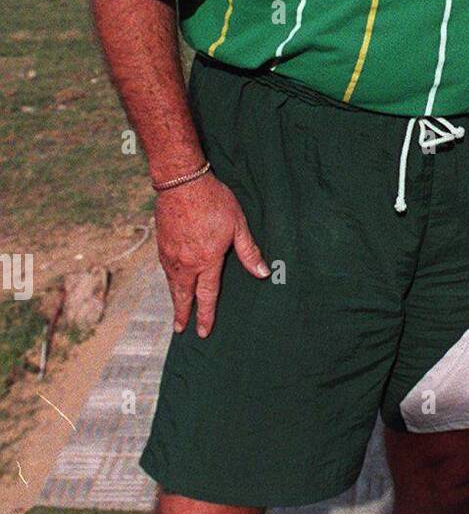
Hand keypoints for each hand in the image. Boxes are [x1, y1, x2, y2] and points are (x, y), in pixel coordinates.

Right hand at [155, 172, 268, 336]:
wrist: (182, 183)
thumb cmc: (214, 201)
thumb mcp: (237, 225)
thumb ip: (248, 251)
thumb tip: (262, 273)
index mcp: (207, 260)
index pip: (207, 295)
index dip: (206, 315)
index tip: (203, 331)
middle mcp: (185, 262)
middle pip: (183, 295)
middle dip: (183, 314)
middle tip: (180, 330)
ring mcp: (170, 254)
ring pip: (172, 283)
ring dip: (175, 299)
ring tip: (177, 311)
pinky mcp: (161, 244)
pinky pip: (165, 269)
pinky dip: (169, 280)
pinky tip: (172, 282)